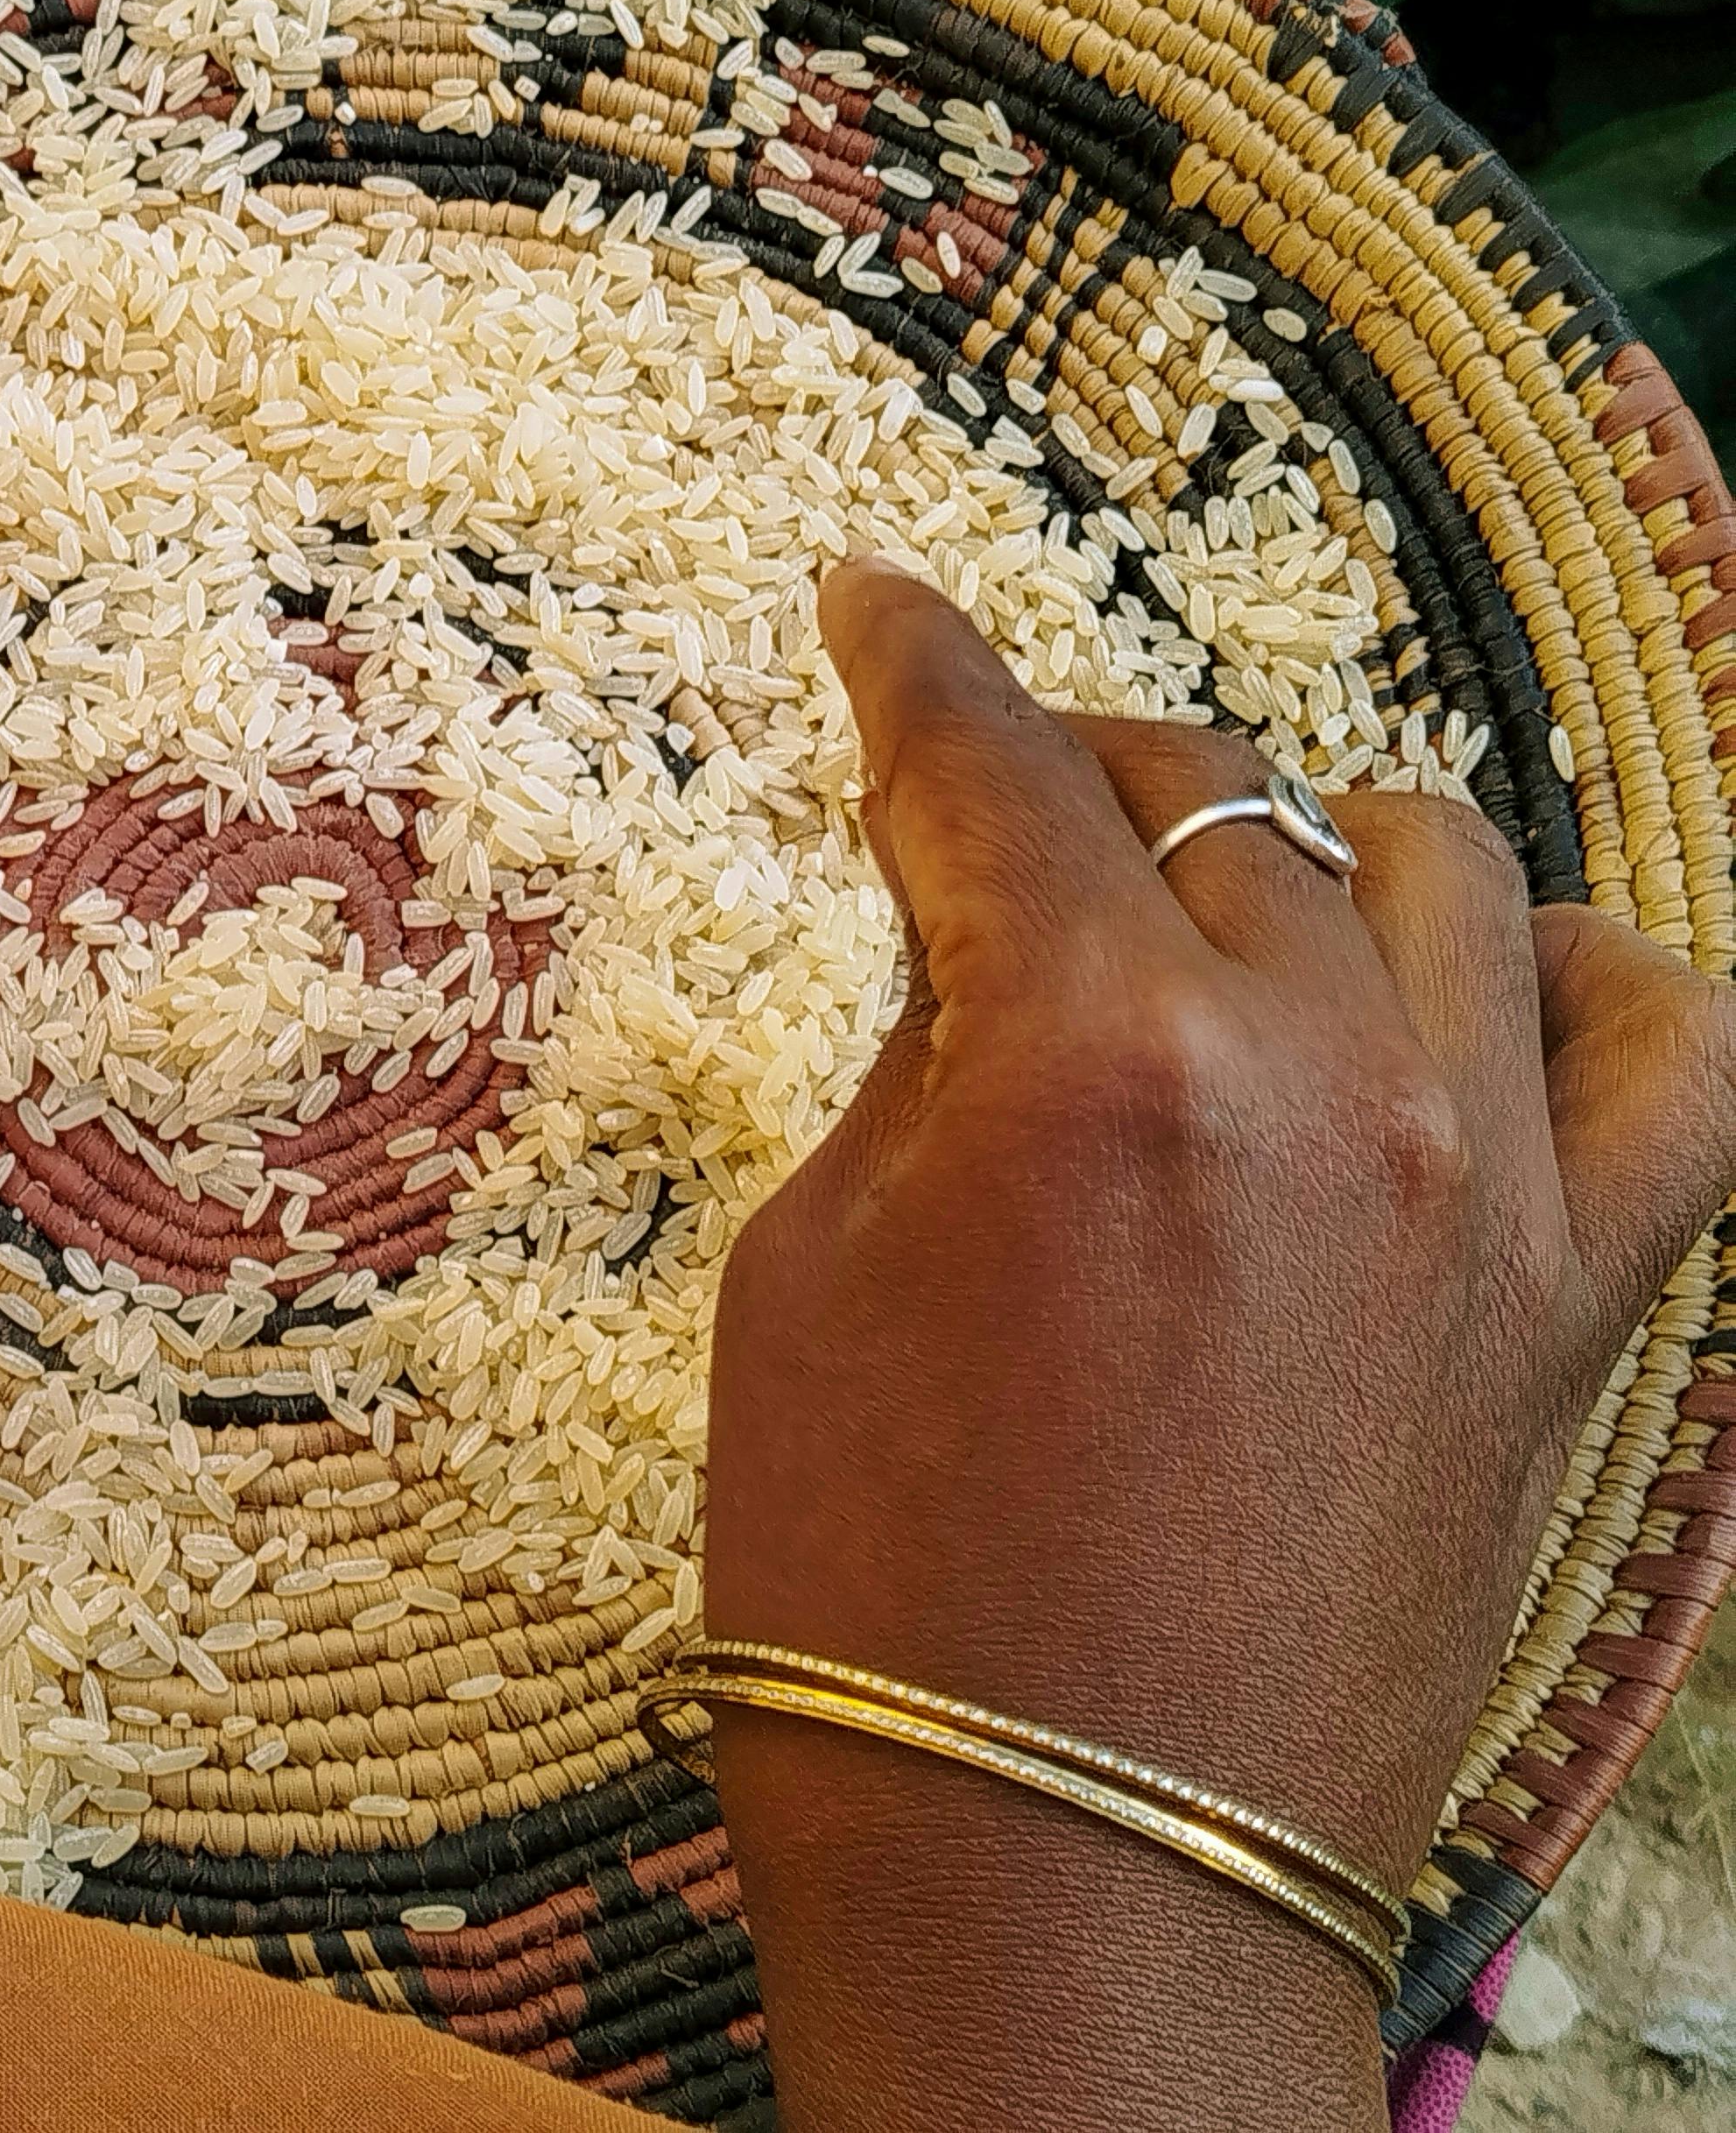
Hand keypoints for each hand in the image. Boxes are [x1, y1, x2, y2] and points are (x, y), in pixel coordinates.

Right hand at [709, 556, 1735, 2127]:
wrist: (1058, 1856)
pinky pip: (1666, 1044)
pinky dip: (1579, 968)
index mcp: (1080, 1056)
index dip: (907, 660)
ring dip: (1290, 841)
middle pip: (1197, 791)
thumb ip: (920, 1047)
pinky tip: (1480, 974)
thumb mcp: (813, 1262)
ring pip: (1425, 859)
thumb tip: (977, 922)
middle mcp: (1313, 1077)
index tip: (867, 606)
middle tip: (980, 808)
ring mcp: (1478, 1182)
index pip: (986, 759)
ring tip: (1202, 896)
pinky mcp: (1578, 1301)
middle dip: (1065, 766)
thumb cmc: (874, 1580)